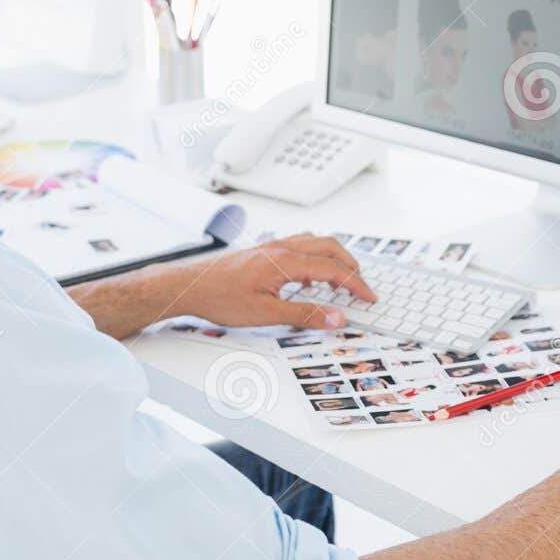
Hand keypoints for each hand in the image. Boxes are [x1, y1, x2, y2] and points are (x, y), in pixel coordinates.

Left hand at [176, 234, 376, 329]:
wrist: (190, 286)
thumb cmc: (221, 297)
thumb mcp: (266, 314)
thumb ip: (305, 314)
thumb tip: (336, 317)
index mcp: (287, 261)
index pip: (334, 269)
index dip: (356, 284)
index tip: (369, 297)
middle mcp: (282, 247)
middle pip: (330, 247)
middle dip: (351, 266)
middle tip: (362, 287)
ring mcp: (272, 246)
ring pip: (315, 242)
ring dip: (334, 258)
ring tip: (341, 281)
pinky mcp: (264, 251)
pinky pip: (300, 245)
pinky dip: (315, 257)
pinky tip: (308, 277)